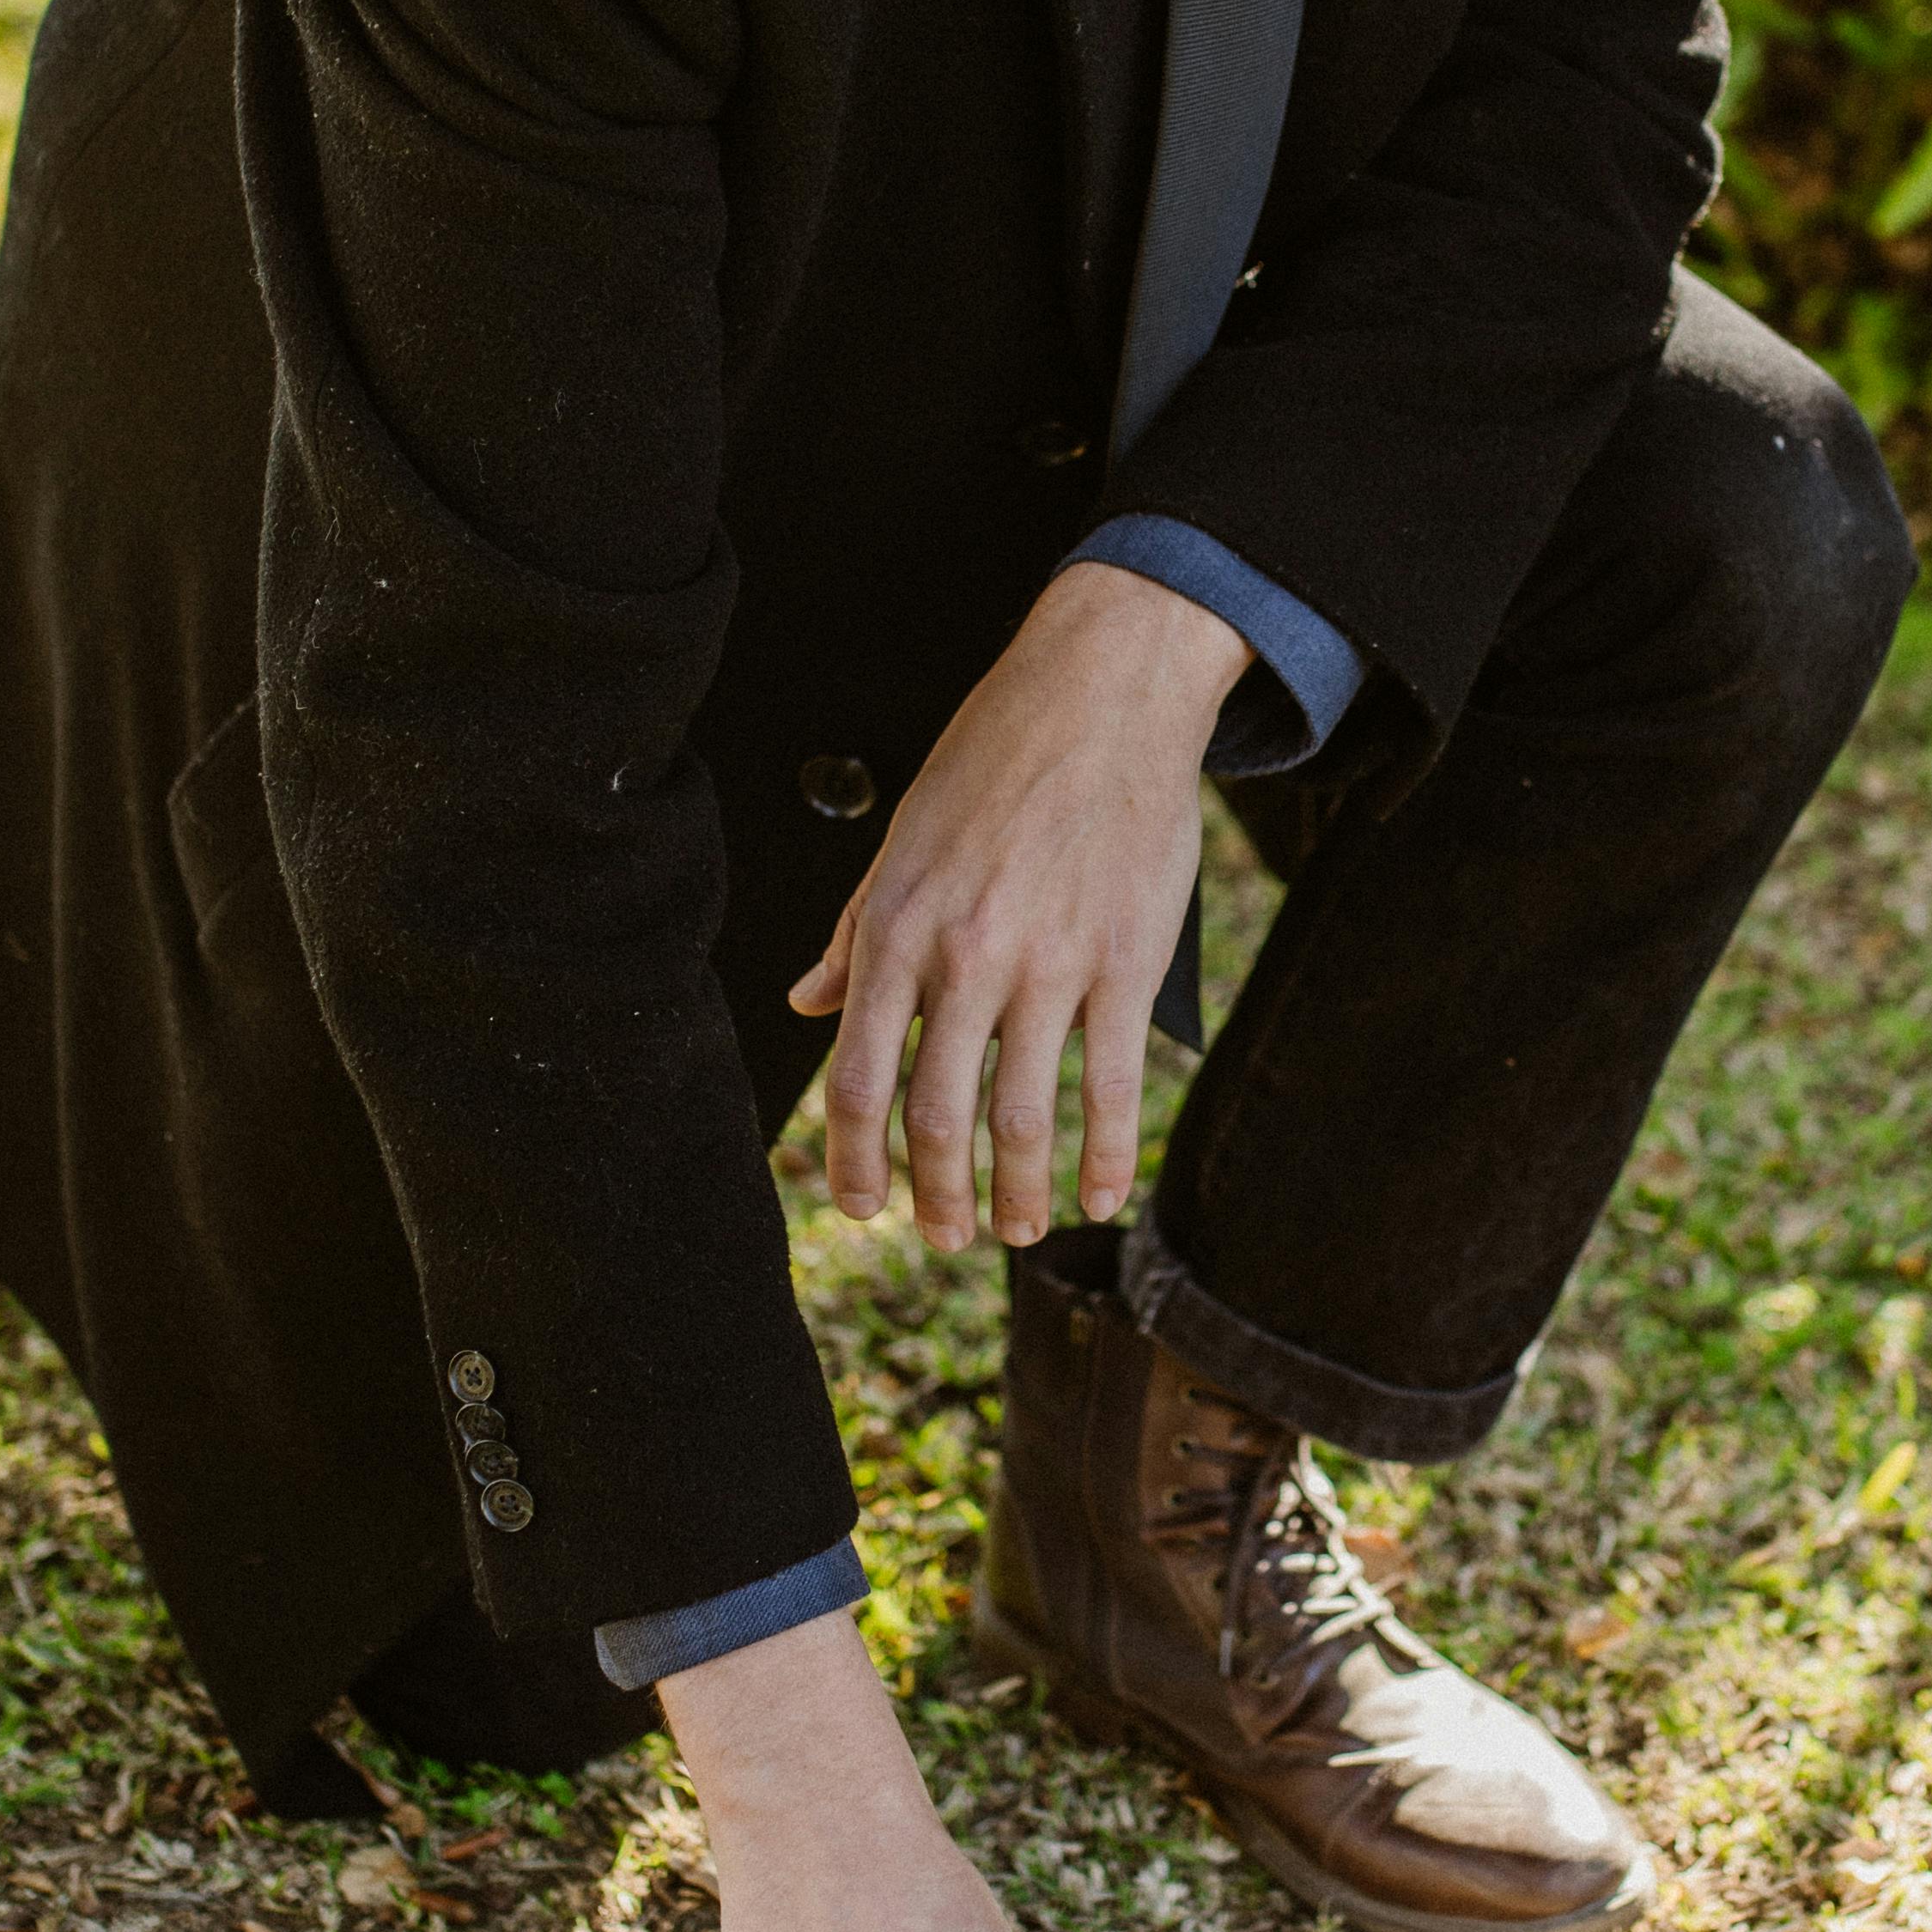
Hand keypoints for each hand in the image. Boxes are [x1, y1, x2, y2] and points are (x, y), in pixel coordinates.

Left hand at [788, 561, 1246, 1248]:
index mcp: (897, 928)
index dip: (852, 1160)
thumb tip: (806, 1002)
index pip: (858, 1077)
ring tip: (1021, 1231)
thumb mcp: (900, 843)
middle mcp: (965, 956)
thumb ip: (854, 934)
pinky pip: (1113, 1084)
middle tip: (945, 1235)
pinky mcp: (1125, 961)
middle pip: (937, 1116)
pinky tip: (1103, 1196)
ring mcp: (1050, 963)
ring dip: (1020, 1195)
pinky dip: (1105, 1155)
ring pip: (1024, 1116)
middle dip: (936, 1197)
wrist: (1101, 695)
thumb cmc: (993, 762)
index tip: (861, 1207)